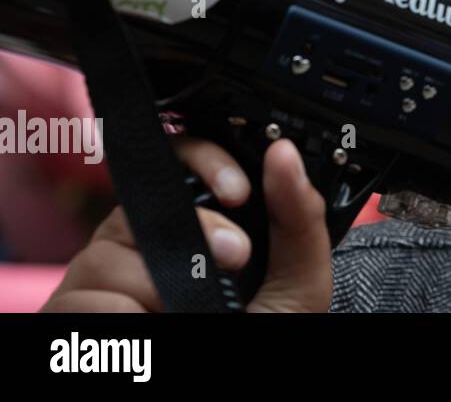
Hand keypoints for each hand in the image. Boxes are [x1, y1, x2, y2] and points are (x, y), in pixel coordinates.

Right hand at [42, 136, 331, 311]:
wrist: (238, 387)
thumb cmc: (260, 336)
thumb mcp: (297, 282)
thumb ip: (298, 218)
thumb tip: (285, 152)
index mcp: (192, 223)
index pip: (179, 158)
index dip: (206, 161)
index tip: (239, 191)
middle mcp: (140, 242)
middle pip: (141, 205)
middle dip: (197, 230)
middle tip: (235, 260)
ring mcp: (100, 278)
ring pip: (109, 255)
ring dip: (161, 290)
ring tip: (188, 314)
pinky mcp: (71, 313)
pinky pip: (87, 299)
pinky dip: (129, 320)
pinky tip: (154, 329)